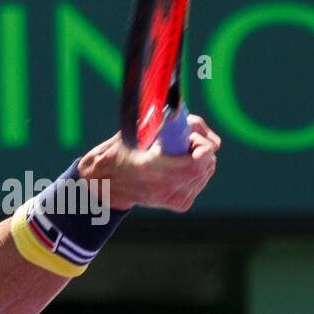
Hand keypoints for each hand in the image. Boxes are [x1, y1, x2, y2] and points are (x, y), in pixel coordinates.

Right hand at [78, 113, 220, 211]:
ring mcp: (175, 200)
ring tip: (175, 154)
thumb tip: (183, 109)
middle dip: (200, 146)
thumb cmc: (118, 153)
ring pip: (207, 171)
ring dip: (199, 157)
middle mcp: (167, 189)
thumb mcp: (135, 130)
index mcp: (153, 170)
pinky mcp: (181, 204)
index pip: (200, 159)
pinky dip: (195, 170)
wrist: (105, 186)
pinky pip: (201, 180)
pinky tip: (176, 166)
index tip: (187, 134)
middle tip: (179, 140)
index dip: (201, 143)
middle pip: (208, 163)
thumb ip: (163, 121)